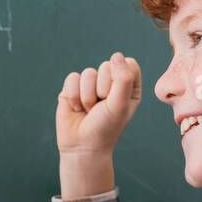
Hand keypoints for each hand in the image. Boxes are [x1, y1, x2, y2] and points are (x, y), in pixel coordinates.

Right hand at [57, 52, 142, 197]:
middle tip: (101, 108)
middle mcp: (111, 82)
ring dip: (86, 96)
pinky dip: (73, 96)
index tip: (117, 99)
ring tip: (88, 110)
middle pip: (106, 66)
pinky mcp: (73, 87)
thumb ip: (123, 78)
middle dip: (101, 89)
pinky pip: (72, 78)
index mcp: (129, 86)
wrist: (82, 146)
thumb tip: (116, 55)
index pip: (128, 64)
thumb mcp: (120, 104)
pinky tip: (76, 108)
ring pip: (88, 73)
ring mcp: (91, 84)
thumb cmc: (106, 128)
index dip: (120, 79)